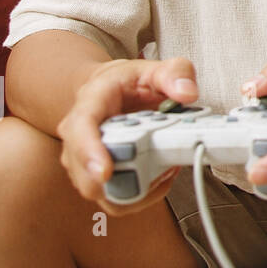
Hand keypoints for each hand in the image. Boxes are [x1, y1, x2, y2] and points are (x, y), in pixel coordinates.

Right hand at [56, 57, 199, 216]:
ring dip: (138, 189)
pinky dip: (142, 193)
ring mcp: (84, 161)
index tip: (105, 172)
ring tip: (166, 167)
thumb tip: (187, 93)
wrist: (110, 90)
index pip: (81, 130)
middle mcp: (79, 137)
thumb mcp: (155, 68)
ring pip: (102, 193)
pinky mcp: (96, 178)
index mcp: (90, 104)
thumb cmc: (129, 82)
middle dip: (123, 180)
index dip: (90, 153)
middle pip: (86, 173)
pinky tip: (161, 174)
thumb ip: (175, 74)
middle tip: (163, 167)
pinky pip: (116, 199)